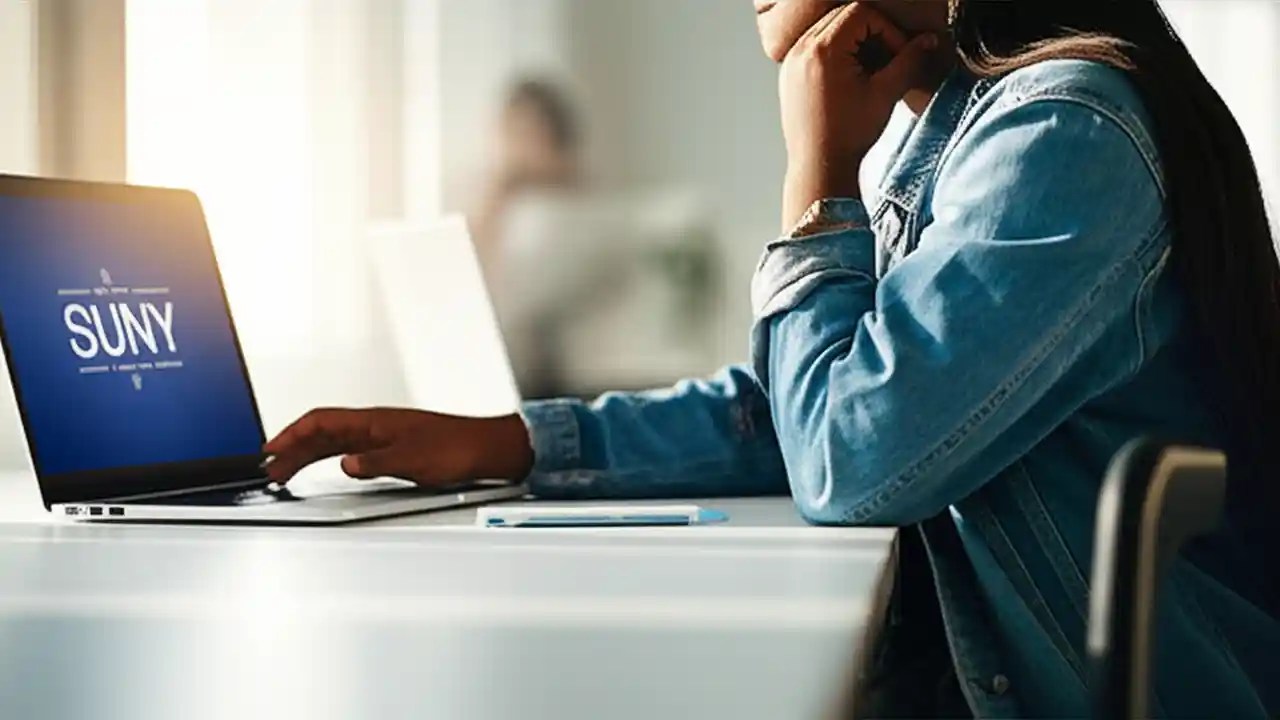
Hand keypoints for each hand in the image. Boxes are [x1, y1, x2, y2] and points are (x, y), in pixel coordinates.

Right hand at [262, 408, 534, 484]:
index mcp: (375, 421)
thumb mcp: (413, 459)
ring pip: (335, 442)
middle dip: (293, 448)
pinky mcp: (393, 448)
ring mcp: (383, 436)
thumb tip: (346, 465)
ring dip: (309, 455)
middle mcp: (376, 425)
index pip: (321, 421)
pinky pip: (352, 451)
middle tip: (271, 468)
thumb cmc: (457, 447)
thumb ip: (376, 463)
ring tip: (288, 472)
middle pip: (323, 432)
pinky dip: (332, 459)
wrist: (486, 449)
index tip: (271, 448)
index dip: (292, 433)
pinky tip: (329, 469)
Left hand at [779, 2, 937, 228]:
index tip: (897, 54)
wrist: (819, 166)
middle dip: (871, 33)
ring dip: (854, 42)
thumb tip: (930, 40)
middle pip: (843, 16)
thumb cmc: (849, 135)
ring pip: (828, 30)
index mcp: (823, 50)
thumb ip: (910, 61)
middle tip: (886, 60)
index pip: (861, 12)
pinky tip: (851, 79)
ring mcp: (791, 61)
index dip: (887, 29)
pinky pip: (815, 47)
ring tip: (870, 71)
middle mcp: (801, 50)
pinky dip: (836, 53)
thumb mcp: (886, 93)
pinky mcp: (789, 74)